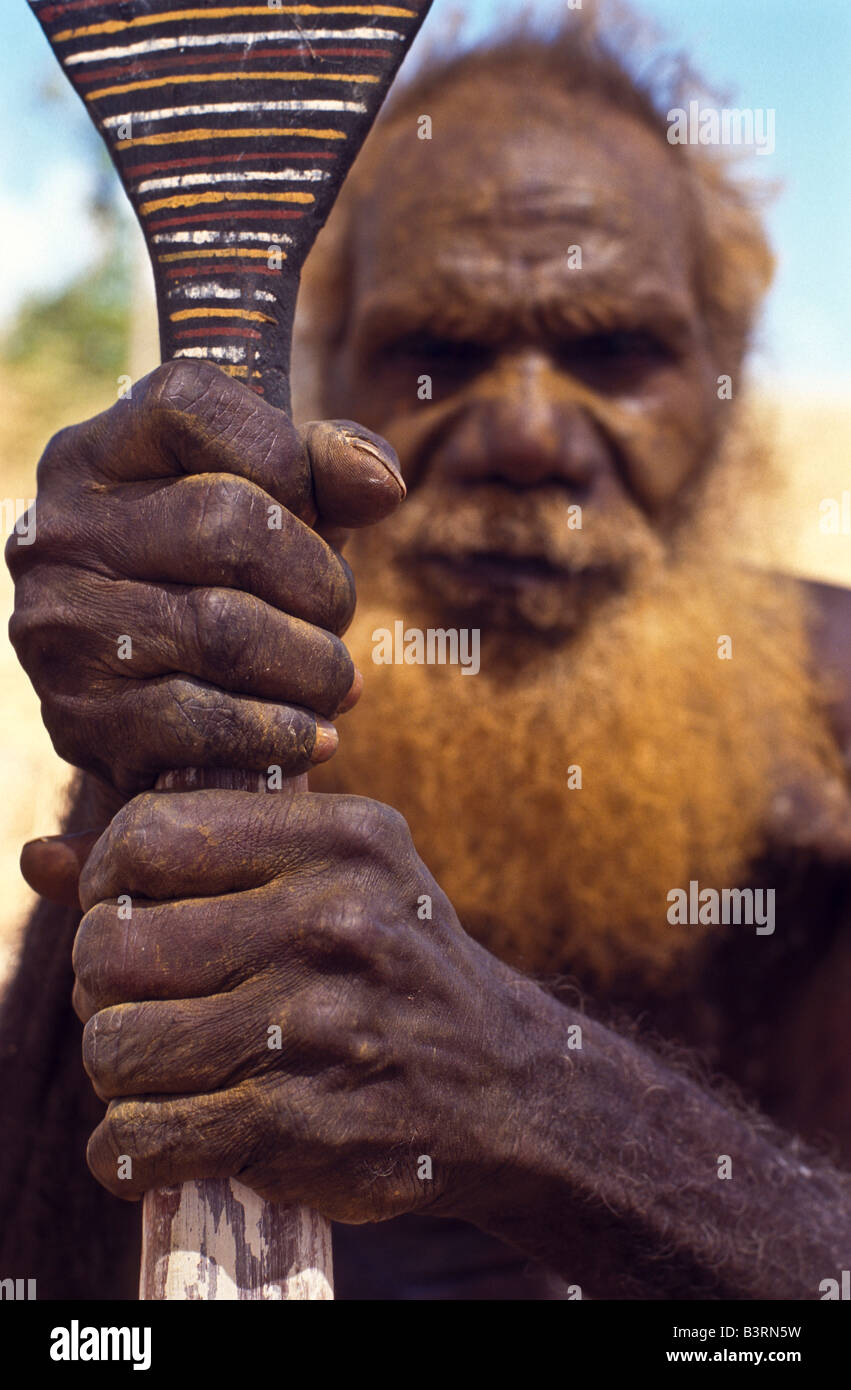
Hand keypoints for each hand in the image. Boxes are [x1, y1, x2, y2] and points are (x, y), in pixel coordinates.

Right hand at [6, 360, 403, 798]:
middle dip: (319, 579)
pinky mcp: (78, 717)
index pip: (190, 405)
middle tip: (338, 615)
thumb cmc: (225, 587)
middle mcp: (59, 530)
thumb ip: (328, 471)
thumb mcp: (276, 510)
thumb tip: (380, 481)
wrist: (150, 722)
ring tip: (336, 681)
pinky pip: (203, 722)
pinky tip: (313, 735)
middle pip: (227, 523)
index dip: (285, 457)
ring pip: (224, 631)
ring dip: (313, 666)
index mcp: (95, 454)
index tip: (318, 512)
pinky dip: (281, 734)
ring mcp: (61, 624)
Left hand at [72, 788, 540, 1223]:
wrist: (507, 1087)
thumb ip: (190, 853)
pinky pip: (141, 1140)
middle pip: (112, 946)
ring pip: (114, 1048)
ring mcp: (321, 1028)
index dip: (108, 879)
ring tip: (163, 1065)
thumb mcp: (331, 873)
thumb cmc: (393, 963)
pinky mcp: (304, 1128)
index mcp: (341, 840)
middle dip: (100, 982)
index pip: (147, 838)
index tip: (128, 910)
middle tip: (141, 998)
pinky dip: (126, 1149)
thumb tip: (39, 857)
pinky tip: (161, 1136)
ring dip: (118, 1069)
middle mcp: (333, 922)